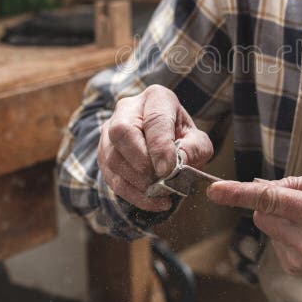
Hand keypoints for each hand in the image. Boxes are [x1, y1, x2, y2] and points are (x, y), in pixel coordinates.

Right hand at [97, 85, 213, 211]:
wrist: (163, 140)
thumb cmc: (181, 137)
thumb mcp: (197, 139)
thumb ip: (194, 149)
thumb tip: (177, 165)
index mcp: (156, 98)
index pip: (153, 119)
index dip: (160, 146)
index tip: (169, 169)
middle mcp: (128, 109)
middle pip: (122, 132)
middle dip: (142, 161)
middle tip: (161, 179)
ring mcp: (110, 131)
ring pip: (113, 157)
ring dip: (138, 181)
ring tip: (161, 192)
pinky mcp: (103, 154)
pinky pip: (111, 177)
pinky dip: (133, 195)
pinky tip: (154, 202)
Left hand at [206, 169, 301, 281]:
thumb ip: (294, 183)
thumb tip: (259, 187)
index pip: (270, 200)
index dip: (238, 194)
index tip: (215, 190)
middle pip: (262, 214)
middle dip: (271, 203)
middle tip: (300, 200)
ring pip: (268, 229)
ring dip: (281, 219)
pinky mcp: (298, 270)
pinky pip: (276, 243)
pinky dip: (287, 234)